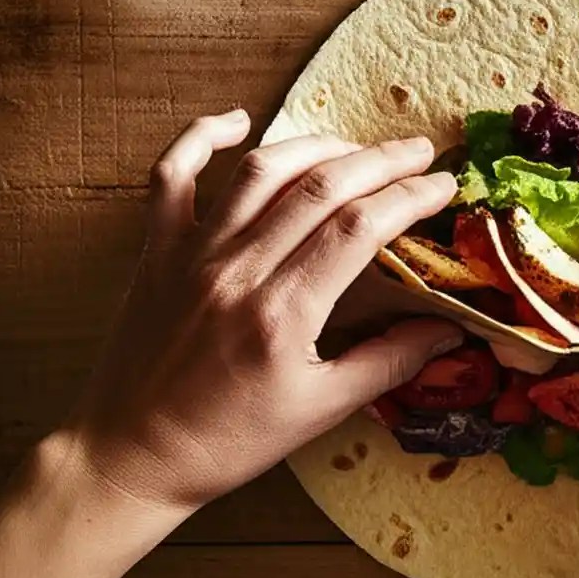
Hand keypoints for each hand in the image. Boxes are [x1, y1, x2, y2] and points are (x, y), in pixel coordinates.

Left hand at [65, 109, 462, 510]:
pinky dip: (199, 137)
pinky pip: (172, 177)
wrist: (130, 457)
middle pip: (320, 187)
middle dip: (380, 160)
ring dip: (316, 145)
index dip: (409, 196)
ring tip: (355, 148)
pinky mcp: (156, 252)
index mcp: (283, 313)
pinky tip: (236, 120)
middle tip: (421, 150)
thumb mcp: (320, 411)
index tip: (445, 184)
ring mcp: (191, 254)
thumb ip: (388, 363)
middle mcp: (238, 270)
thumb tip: (448, 330)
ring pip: (261, 170)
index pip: (359, 228)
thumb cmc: (228, 441)